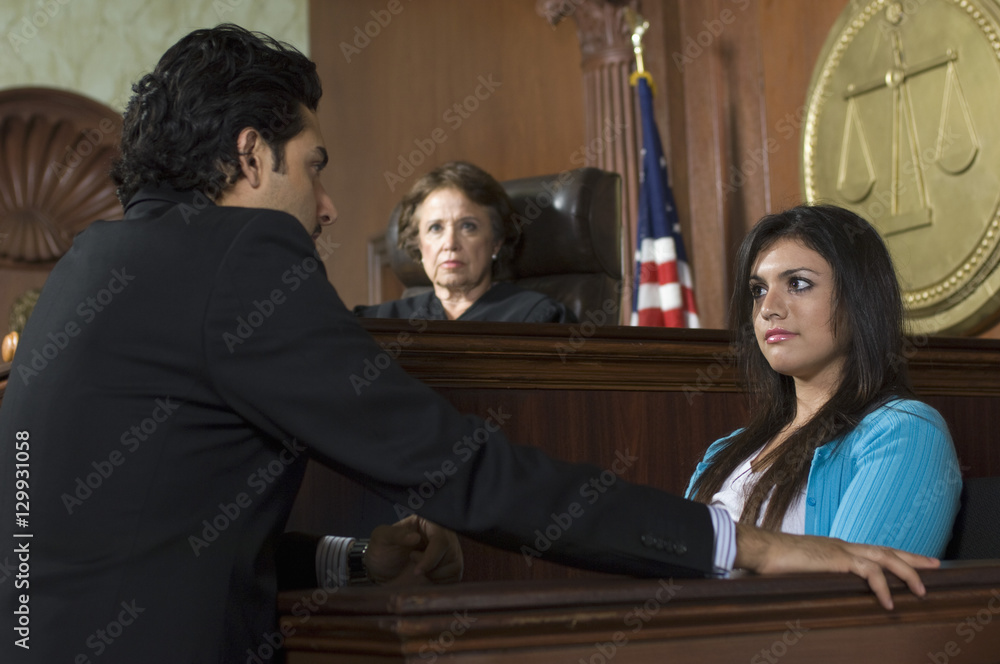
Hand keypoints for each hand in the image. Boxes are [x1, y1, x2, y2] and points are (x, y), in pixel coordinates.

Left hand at [364, 515, 462, 585]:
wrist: (381, 572)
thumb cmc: (381, 550)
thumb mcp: (382, 537)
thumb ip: (396, 534)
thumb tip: (416, 537)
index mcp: (429, 523)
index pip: (441, 540)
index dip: (431, 558)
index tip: (416, 571)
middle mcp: (443, 535)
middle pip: (451, 555)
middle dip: (431, 568)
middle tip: (413, 566)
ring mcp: (449, 552)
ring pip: (455, 567)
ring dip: (435, 575)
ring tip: (418, 569)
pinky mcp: (450, 568)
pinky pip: (455, 578)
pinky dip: (440, 583)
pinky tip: (426, 577)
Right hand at [734, 523, 939, 609]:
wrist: (758, 549)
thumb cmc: (771, 561)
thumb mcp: (798, 571)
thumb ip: (812, 576)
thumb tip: (814, 587)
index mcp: (834, 547)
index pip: (872, 549)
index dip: (894, 555)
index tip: (911, 561)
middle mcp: (842, 545)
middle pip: (886, 549)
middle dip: (912, 558)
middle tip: (935, 565)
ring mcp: (840, 550)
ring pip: (885, 558)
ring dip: (907, 573)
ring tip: (922, 590)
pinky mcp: (837, 559)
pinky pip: (869, 572)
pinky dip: (883, 586)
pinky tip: (888, 602)